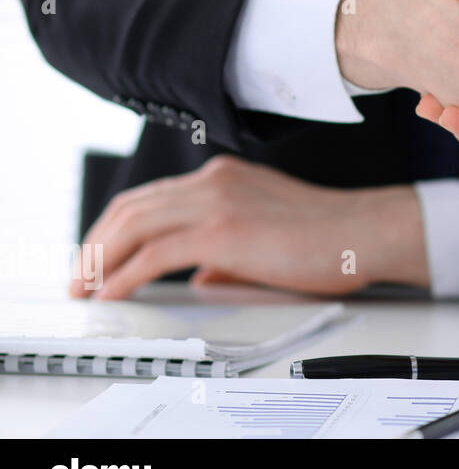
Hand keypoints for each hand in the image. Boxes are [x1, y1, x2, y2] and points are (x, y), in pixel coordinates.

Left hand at [70, 155, 426, 298]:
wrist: (366, 232)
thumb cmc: (333, 238)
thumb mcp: (269, 235)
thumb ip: (229, 249)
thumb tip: (201, 274)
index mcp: (225, 177)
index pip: (152, 197)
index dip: (117, 228)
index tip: (101, 256)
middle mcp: (214, 181)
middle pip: (131, 206)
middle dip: (97, 243)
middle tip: (82, 275)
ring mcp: (216, 201)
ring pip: (133, 223)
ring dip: (101, 258)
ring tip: (88, 286)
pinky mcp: (222, 230)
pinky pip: (153, 252)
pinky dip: (124, 274)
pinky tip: (115, 292)